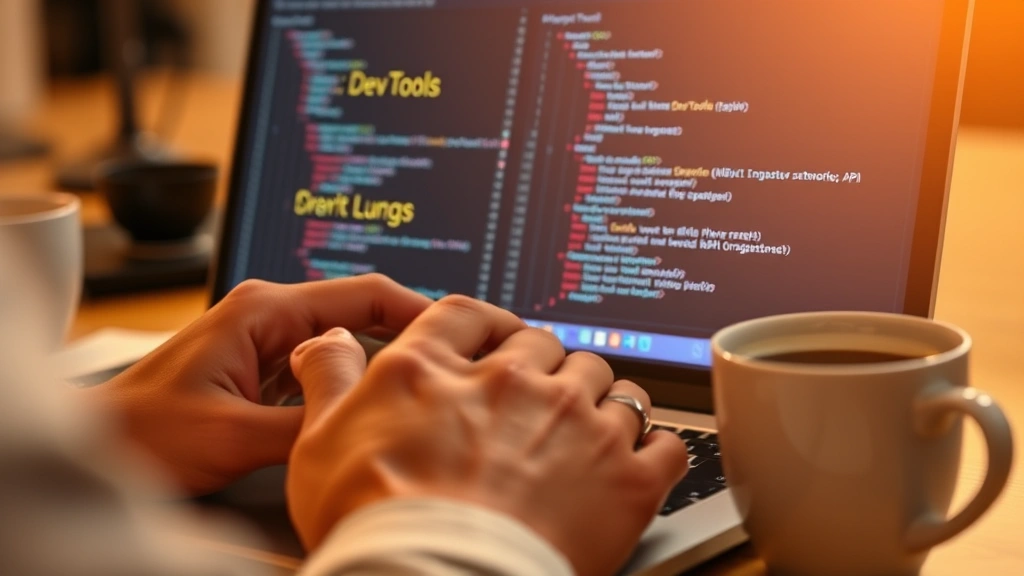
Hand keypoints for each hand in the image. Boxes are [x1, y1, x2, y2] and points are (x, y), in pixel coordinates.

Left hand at [79, 275, 431, 494]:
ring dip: (375, 369)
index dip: (419, 311)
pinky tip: (367, 412)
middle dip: (404, 344)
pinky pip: (319, 371)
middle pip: (360, 318)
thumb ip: (309, 425)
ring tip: (418, 395)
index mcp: (265, 310)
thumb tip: (370, 420)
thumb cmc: (142, 432)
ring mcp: (264, 341)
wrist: (94, 446)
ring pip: (342, 347)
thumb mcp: (234, 435)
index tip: (457, 334)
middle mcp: (268, 316)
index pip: (364, 295)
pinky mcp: (259, 369)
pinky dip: (346, 387)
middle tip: (447, 375)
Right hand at [286, 295, 689, 575]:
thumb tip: (323, 339)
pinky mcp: (626, 478)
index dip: (484, 326)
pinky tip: (638, 462)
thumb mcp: (320, 442)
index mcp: (443, 366)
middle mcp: (516, 382)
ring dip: (599, 403)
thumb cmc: (374, 523)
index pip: (471, 316)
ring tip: (585, 434)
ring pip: (610, 384)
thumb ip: (329, 378)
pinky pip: (663, 443)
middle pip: (547, 346)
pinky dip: (654, 449)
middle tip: (534, 403)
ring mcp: (577, 425)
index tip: (492, 343)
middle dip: (542, 369)